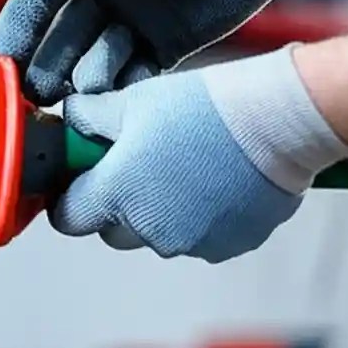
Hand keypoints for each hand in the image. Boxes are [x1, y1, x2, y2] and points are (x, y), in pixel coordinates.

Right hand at [0, 0, 327, 105]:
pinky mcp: (161, 51)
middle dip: (45, 66)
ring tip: (81, 96)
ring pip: (93, 64)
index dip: (21, 25)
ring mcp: (130, 27)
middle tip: (36, 93)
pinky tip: (113, 107)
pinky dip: (121, 95)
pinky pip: (132, 80)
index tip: (8, 54)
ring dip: (82, 83)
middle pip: (60, 38)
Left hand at [50, 45, 347, 262]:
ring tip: (188, 167)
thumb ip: (90, 118)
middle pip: (113, 232)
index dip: (70, 200)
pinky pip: (200, 239)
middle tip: (140, 166)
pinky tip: (218, 181)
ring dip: (162, 211)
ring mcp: (190, 243)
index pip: (68, 219)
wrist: (278, 122)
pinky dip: (201, 217)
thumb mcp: (135, 100)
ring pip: (159, 235)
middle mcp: (149, 229)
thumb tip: (69, 119)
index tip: (81, 181)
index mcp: (116, 195)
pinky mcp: (227, 247)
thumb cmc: (203, 106)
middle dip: (118, 206)